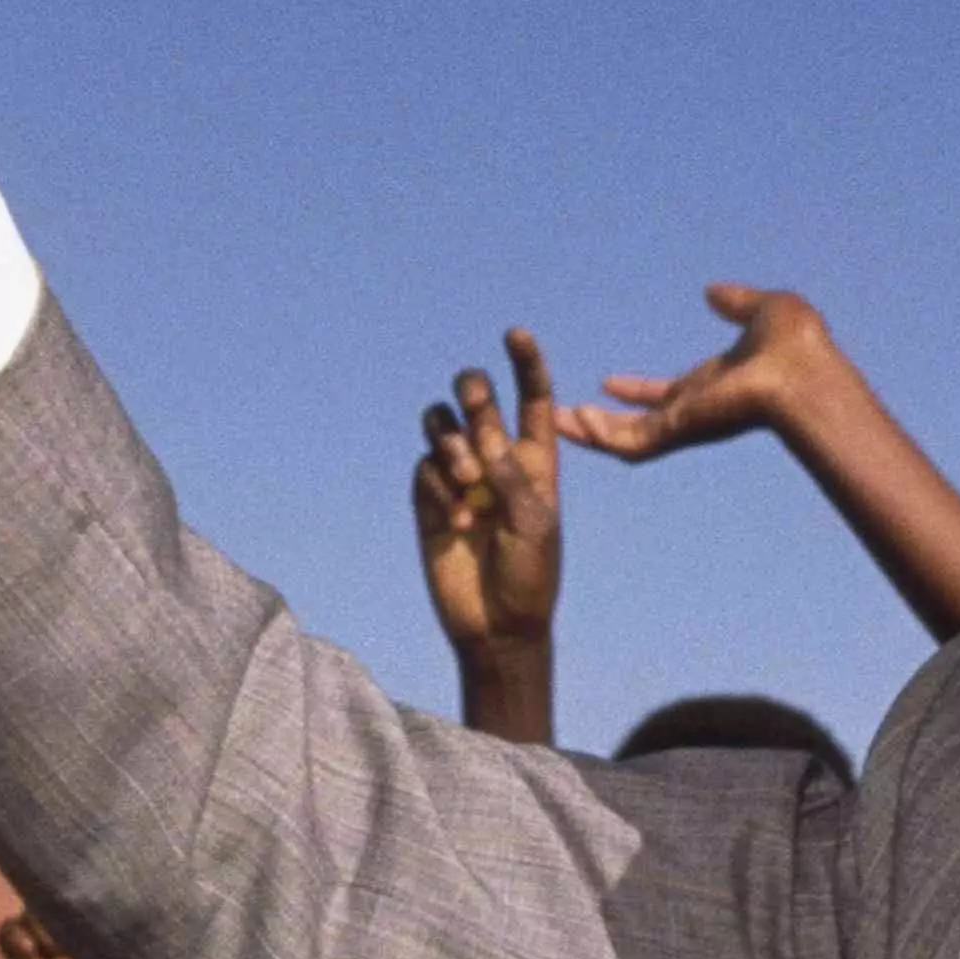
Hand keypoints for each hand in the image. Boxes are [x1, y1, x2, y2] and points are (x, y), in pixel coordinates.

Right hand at [413, 333, 563, 655]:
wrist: (496, 625)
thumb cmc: (530, 575)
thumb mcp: (534, 523)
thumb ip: (510, 475)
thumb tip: (479, 436)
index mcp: (535, 459)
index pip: (533, 398)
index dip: (525, 363)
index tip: (515, 333)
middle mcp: (496, 460)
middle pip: (477, 399)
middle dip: (473, 393)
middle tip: (475, 409)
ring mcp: (459, 477)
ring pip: (440, 424)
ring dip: (451, 439)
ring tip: (467, 477)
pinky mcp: (429, 498)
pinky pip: (424, 466)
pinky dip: (439, 485)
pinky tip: (458, 520)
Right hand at [560, 284, 845, 463]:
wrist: (805, 372)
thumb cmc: (797, 345)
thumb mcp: (761, 309)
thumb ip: (735, 302)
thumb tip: (713, 292)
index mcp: (713, 386)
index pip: (666, 394)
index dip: (637, 390)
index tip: (608, 382)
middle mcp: (695, 411)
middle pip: (636, 423)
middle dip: (600, 421)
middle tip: (562, 415)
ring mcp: (684, 425)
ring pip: (623, 439)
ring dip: (587, 432)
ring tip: (553, 421)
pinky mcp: (678, 432)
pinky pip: (629, 443)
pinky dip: (599, 436)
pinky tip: (573, 420)